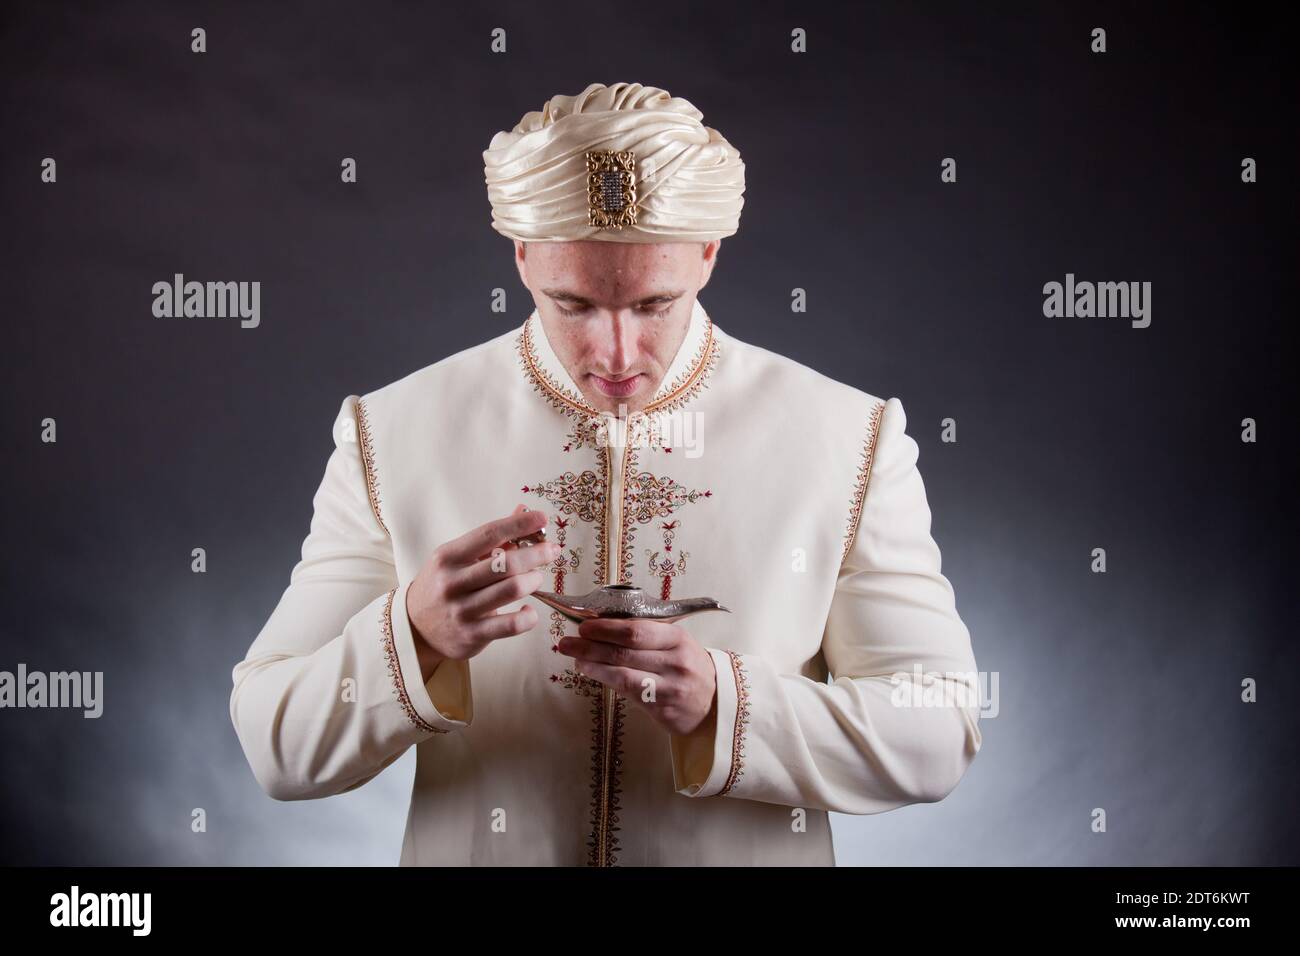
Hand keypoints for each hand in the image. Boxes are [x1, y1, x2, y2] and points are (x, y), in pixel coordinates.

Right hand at [406, 505, 558, 680]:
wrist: (414, 627)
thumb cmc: (443, 584)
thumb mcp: (457, 557)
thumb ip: (491, 538)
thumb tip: (524, 511)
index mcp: (449, 557)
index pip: (488, 533)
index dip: (519, 524)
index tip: (541, 518)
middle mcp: (453, 582)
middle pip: (505, 563)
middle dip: (536, 554)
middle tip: (552, 551)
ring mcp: (461, 610)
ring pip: (510, 590)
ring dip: (533, 581)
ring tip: (536, 578)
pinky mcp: (471, 635)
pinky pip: (511, 625)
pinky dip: (528, 617)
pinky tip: (529, 611)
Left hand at [556, 619, 716, 736]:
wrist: (716, 701)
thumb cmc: (689, 666)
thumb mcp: (676, 643)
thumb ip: (647, 635)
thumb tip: (602, 628)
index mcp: (678, 637)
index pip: (636, 630)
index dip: (606, 628)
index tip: (584, 626)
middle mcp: (676, 661)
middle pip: (625, 652)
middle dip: (591, 646)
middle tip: (567, 642)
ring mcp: (670, 687)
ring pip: (623, 675)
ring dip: (593, 666)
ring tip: (575, 659)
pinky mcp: (663, 709)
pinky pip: (629, 693)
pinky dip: (607, 681)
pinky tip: (593, 674)